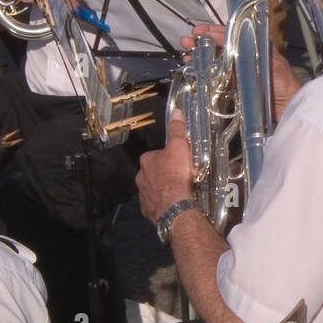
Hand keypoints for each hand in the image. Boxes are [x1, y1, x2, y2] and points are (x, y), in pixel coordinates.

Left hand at [137, 110, 195, 224]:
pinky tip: (175, 204)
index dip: (169, 157)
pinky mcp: (148, 211)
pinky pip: (156, 204)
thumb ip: (177, 130)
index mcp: (146, 161)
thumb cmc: (176, 174)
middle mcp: (140, 177)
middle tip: (181, 176)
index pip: (156, 155)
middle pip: (154, 172)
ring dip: (164, 189)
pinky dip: (164, 203)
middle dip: (165, 174)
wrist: (176, 206)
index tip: (180, 161)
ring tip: (180, 192)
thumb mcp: (179, 146)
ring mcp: (143, 196)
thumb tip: (175, 112)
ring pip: (154, 189)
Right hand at [181, 24, 300, 120]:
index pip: (231, 35)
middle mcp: (246, 57)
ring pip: (216, 60)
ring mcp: (240, 72)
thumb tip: (225, 59)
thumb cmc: (284, 86)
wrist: (289, 108)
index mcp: (256, 47)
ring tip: (186, 56)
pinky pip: (218, 78)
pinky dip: (205, 74)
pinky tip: (195, 73)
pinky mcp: (237, 87)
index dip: (213, 32)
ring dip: (200, 57)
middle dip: (201, 43)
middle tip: (186, 43)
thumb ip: (248, 64)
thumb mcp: (268, 69)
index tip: (198, 32)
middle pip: (220, 46)